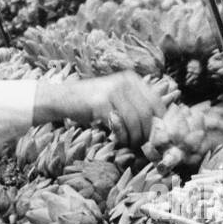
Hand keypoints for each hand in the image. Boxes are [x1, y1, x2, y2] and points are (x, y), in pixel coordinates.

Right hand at [37, 73, 166, 147]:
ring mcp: (113, 91)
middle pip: (146, 112)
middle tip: (143, 144)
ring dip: (135, 136)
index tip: (156, 134)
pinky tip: (120, 140)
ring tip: (131, 144)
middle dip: (147, 132)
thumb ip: (132, 104)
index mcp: (132, 79)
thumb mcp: (115, 96)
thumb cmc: (89, 102)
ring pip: (135, 119)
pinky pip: (120, 123)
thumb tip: (152, 124)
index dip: (159, 120)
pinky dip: (122, 136)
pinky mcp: (101, 103)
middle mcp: (125, 82)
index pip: (155, 101)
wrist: (62, 98)